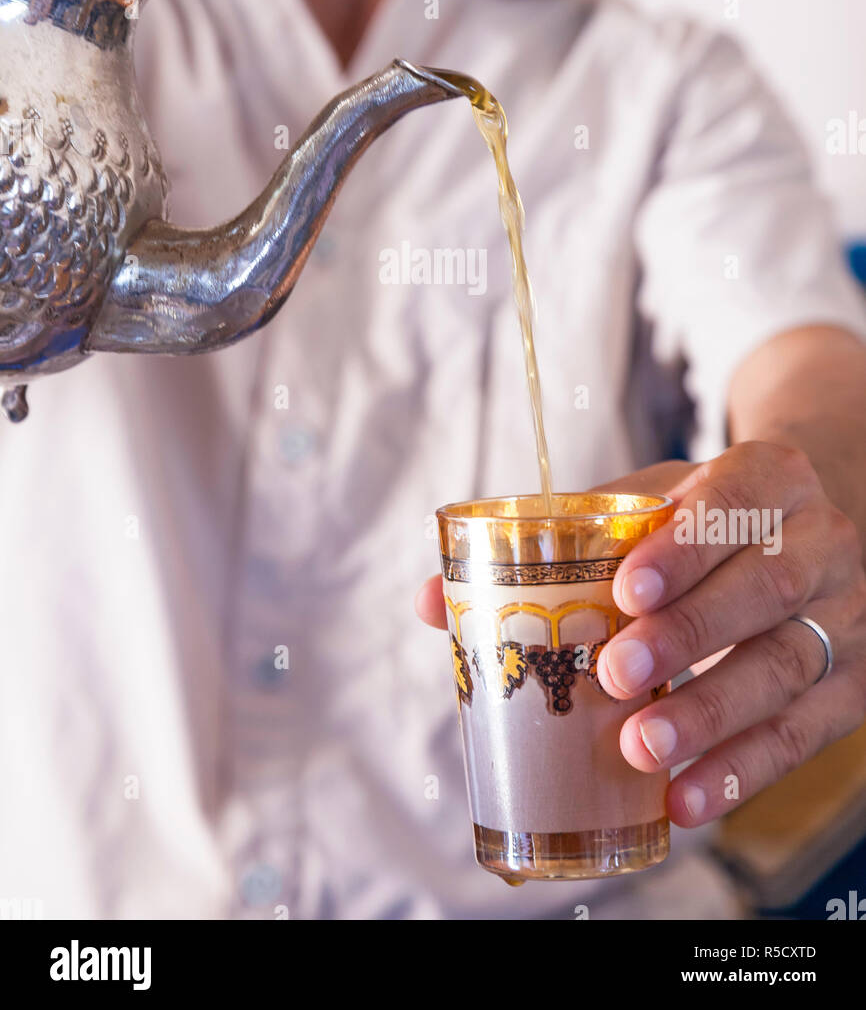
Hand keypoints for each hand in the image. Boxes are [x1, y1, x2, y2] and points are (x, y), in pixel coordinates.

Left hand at [416, 444, 865, 825]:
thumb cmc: (709, 520)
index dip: (684, 546)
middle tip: (615, 676)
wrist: (812, 532)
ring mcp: (846, 616)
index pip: (734, 500)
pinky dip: (742, 771)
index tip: (625, 589)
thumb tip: (432, 600)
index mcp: (770, 477)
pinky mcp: (851, 686)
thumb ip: (556, 539)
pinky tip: (685, 801)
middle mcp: (822, 540)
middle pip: (764, 588)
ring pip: (784, 668)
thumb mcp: (652, 501)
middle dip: (689, 635)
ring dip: (712, 717)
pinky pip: (802, 734)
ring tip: (642, 751)